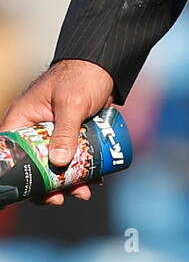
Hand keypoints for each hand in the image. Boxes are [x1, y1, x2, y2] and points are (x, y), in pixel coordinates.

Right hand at [0, 60, 115, 206]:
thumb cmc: (82, 75)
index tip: (22, 196)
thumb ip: (66, 131)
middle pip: (34, 166)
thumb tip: (59, 163)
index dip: (14, 176)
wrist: (106, 64)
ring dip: (69, 182)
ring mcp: (53, 134)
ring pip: (56, 165)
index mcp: (22, 120)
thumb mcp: (72, 103)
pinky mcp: (71, 135)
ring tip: (85, 192)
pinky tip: (96, 179)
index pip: (10, 153)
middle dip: (48, 185)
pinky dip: (82, 170)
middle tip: (62, 198)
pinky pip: (72, 158)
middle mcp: (34, 130)